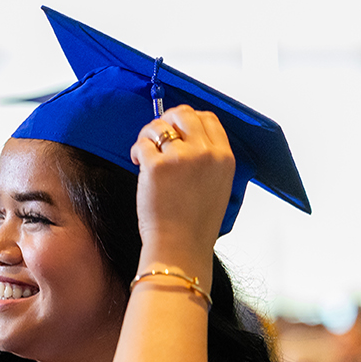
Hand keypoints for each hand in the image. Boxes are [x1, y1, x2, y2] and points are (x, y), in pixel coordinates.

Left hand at [130, 105, 234, 269]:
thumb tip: (189, 139)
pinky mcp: (157, 166)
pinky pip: (143, 144)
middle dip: (167, 121)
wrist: (181, 247)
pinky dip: (137, 150)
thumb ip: (209, 159)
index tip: (177, 129)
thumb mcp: (218, 186)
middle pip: (183, 114)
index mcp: (224, 157)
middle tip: (157, 136)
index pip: (208, 118)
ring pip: (159, 125)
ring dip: (148, 134)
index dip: (188, 120)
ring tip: (145, 152)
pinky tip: (137, 162)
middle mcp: (205, 153)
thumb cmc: (195, 224)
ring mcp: (180, 158)